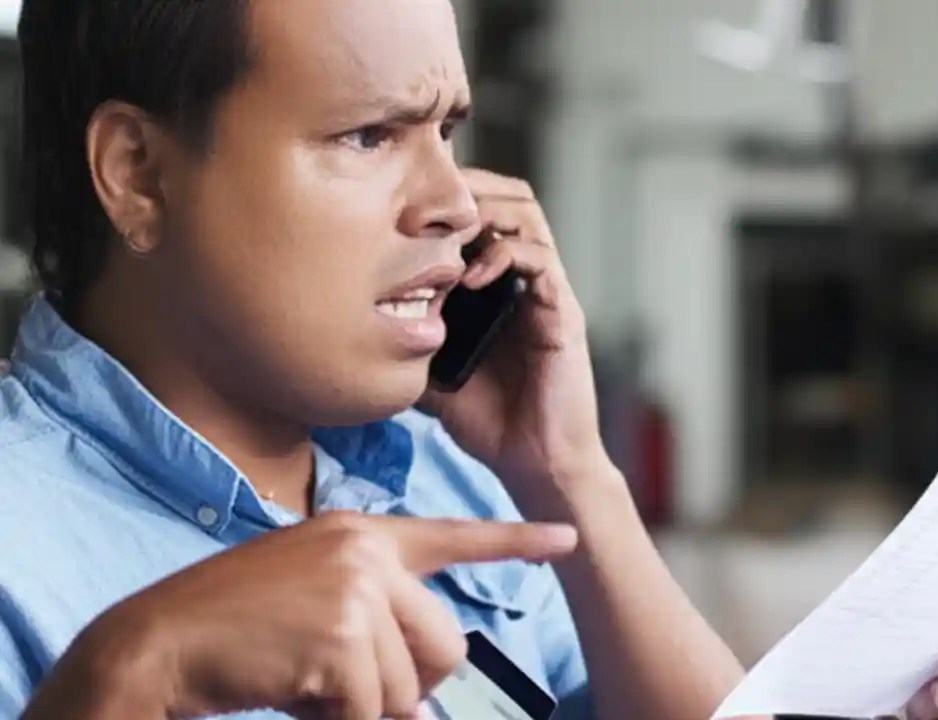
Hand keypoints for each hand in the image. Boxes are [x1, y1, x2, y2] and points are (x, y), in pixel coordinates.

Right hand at [25, 512, 576, 719]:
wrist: (160, 639)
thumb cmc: (237, 624)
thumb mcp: (316, 594)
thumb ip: (379, 621)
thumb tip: (423, 704)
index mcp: (364, 534)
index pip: (456, 536)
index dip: (517, 540)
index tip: (568, 536)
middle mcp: (368, 553)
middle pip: (445, 644)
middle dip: (406, 685)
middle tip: (344, 682)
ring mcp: (356, 591)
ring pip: (410, 686)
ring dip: (364, 705)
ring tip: (306, 677)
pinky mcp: (341, 637)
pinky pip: (370, 709)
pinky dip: (336, 718)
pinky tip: (294, 691)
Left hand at [418, 169, 612, 517]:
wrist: (534, 464)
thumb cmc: (489, 422)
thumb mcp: (428, 372)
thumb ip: (405, 338)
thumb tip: (353, 321)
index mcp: (496, 285)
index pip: (480, 214)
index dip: (447, 197)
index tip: (403, 198)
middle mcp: (524, 279)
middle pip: (509, 197)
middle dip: (469, 187)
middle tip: (426, 201)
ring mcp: (546, 292)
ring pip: (528, 214)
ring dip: (487, 210)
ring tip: (450, 230)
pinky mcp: (562, 312)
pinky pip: (540, 260)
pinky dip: (504, 255)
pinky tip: (472, 277)